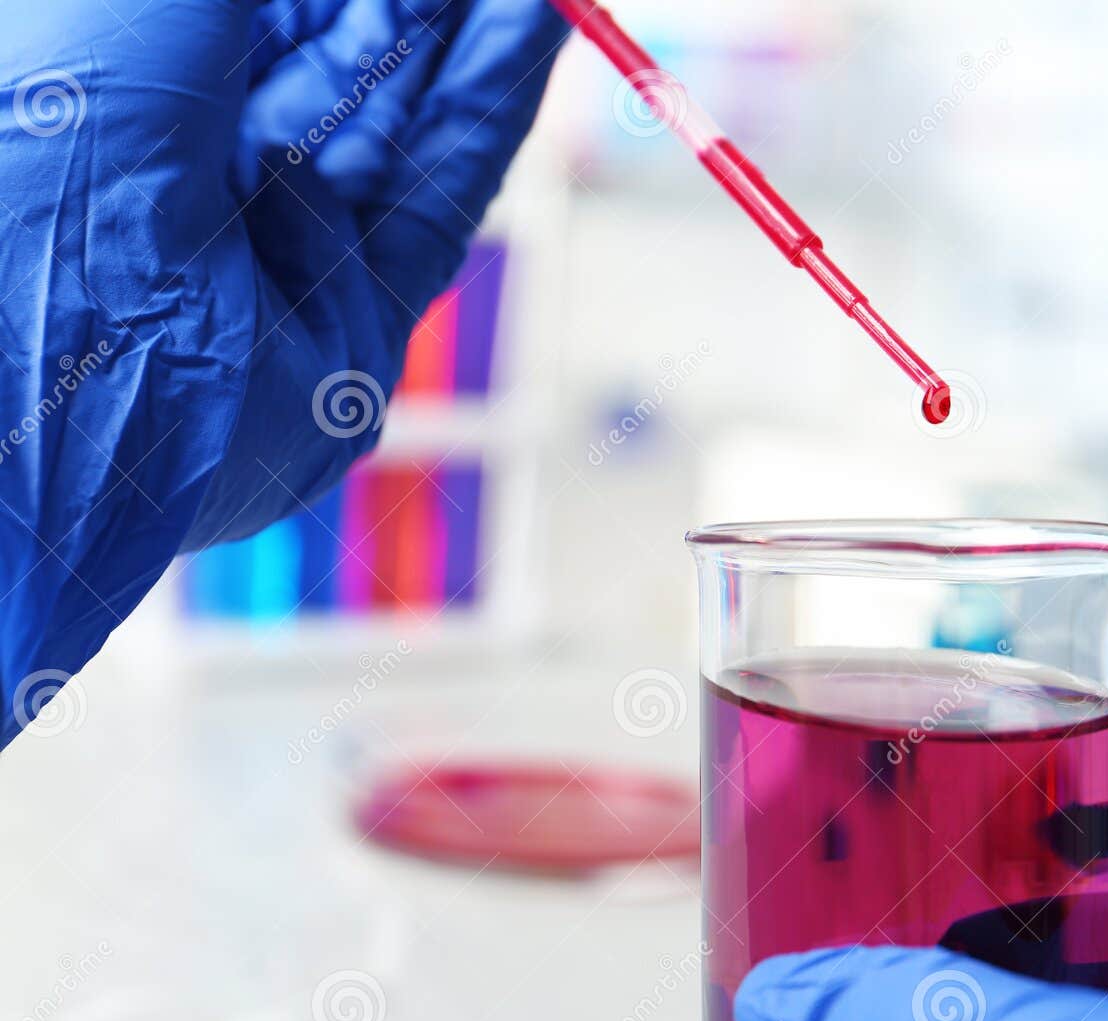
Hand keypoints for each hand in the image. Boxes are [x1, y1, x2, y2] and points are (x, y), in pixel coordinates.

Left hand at [0, 1, 565, 745]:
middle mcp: (209, 184)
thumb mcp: (142, 17)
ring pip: (402, 127)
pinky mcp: (354, 329)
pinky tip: (534, 29)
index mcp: (133, 109)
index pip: (267, 23)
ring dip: (469, 40)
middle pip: (344, 68)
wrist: (44, 373)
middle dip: (418, 7)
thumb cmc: (38, 162)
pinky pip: (440, 205)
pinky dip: (489, 112)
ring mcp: (286, 258)